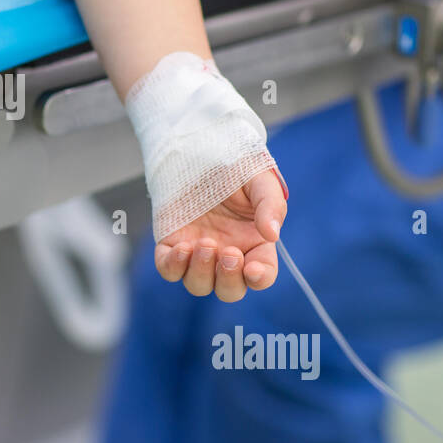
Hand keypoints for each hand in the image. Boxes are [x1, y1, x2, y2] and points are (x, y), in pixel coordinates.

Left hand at [153, 167, 286, 302]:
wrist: (200, 152)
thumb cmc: (237, 170)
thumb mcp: (261, 182)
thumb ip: (270, 206)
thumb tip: (272, 235)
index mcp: (254, 245)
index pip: (261, 275)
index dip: (259, 278)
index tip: (252, 268)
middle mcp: (227, 255)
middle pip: (229, 290)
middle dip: (229, 279)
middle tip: (229, 252)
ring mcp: (199, 253)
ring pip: (198, 284)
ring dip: (201, 272)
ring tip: (205, 243)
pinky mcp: (173, 244)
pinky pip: (169, 270)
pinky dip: (174, 266)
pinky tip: (182, 247)